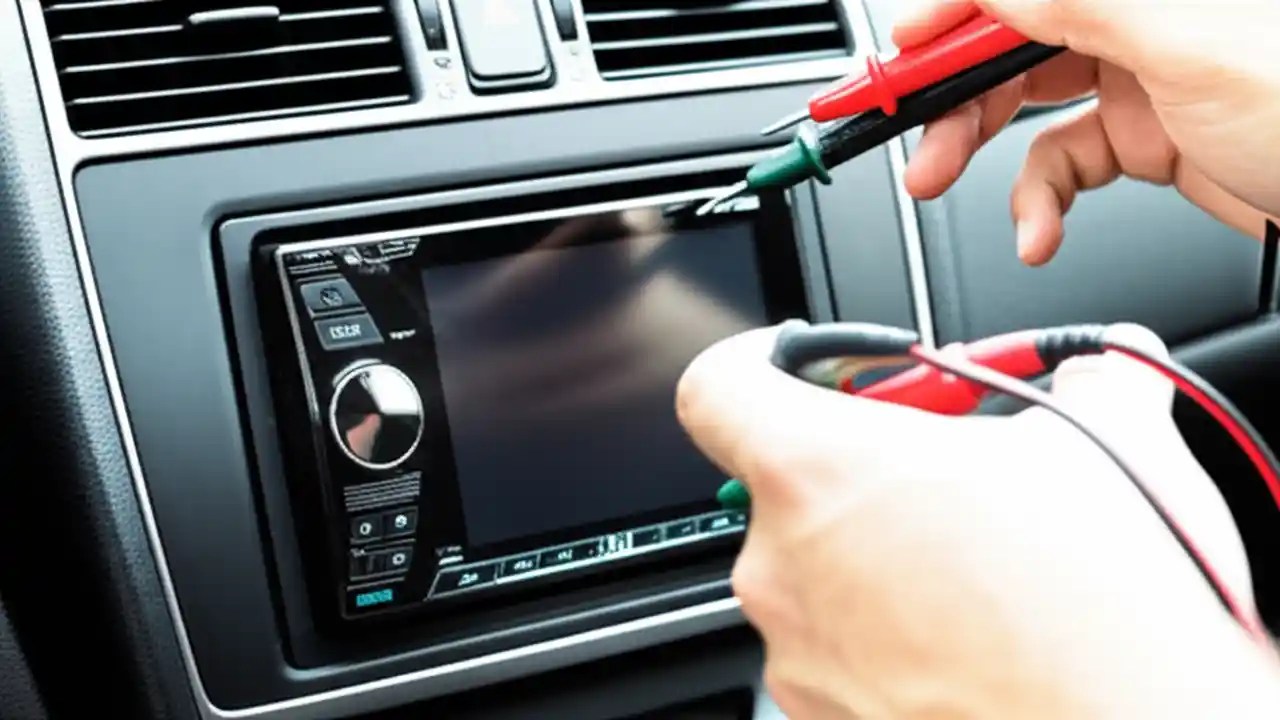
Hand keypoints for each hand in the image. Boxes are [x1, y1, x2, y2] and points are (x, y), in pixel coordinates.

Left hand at [676, 324, 1279, 717]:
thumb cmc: (1109, 614)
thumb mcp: (1114, 444)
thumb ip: (1083, 381)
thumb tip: (1100, 371)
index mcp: (815, 469)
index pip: (717, 387)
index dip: (761, 364)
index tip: (808, 369)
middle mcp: (780, 563)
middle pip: (786, 485)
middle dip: (861, 471)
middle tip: (946, 481)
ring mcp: (796, 651)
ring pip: (817, 571)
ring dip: (878, 557)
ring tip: (982, 573)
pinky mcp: (819, 714)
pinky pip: (836, 649)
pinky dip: (886, 635)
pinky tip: (971, 638)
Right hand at [895, 0, 1279, 264]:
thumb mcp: (1190, 46)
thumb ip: (1077, 2)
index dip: (949, 13)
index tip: (895, 58)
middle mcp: (1139, 16)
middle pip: (1012, 38)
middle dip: (948, 89)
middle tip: (901, 132)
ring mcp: (1142, 76)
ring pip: (1025, 100)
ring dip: (974, 147)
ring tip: (936, 183)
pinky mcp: (1147, 136)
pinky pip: (1064, 161)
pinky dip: (1038, 200)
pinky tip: (1036, 230)